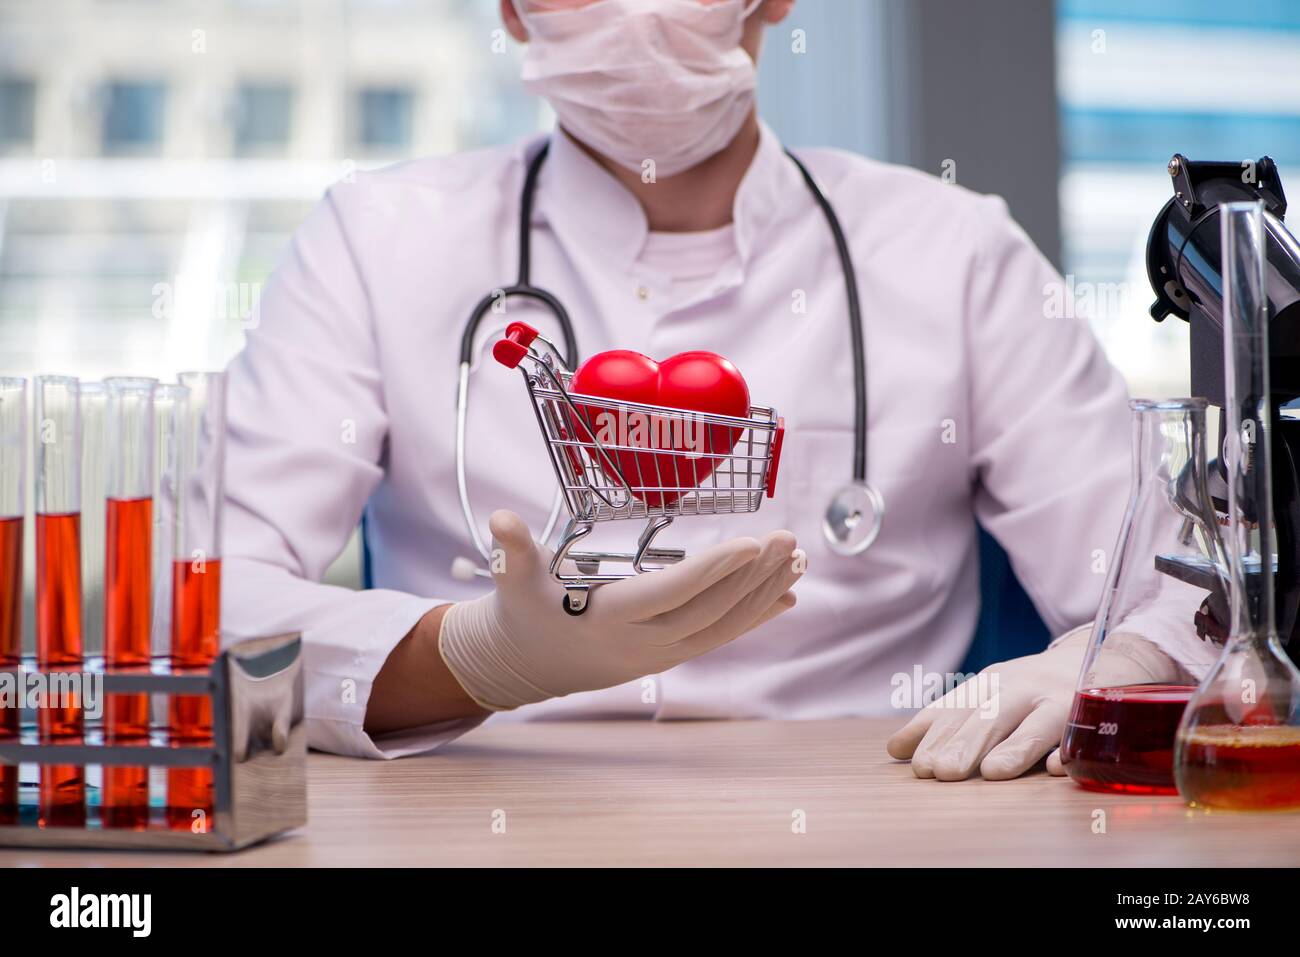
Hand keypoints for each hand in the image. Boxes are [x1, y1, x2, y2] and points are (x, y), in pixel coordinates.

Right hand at [438, 510, 802, 710]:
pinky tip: (787, 595)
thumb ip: (512, 551)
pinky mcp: (672, 653)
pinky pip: (721, 635)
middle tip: (787, 539)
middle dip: (752, 576)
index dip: (712, 570)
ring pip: (723, 626)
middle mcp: (642, 643)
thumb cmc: (523, 613)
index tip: (751, 543)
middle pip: (709, 610)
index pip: (670, 594)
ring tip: (798, 559)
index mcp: (608, 620)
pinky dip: (755, 616)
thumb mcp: (513, 581)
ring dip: (763, 593)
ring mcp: (661, 653)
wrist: (529, 665)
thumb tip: (501, 520)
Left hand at [885, 627, 1181, 780]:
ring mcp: (1059, 700)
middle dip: (965, 745)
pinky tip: (1057, 769)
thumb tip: (894, 750)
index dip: (936, 736)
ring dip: (1015, 748)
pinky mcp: (1092, 717)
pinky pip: (1082, 735)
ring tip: (992, 772)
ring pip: (1036, 724)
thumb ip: (945, 721)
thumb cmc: (1026, 689)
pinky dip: (1071, 751)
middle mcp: (1021, 688)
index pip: (957, 710)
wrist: (1093, 659)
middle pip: (990, 717)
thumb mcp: (984, 696)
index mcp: (990, 684)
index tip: (917, 764)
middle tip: (942, 773)